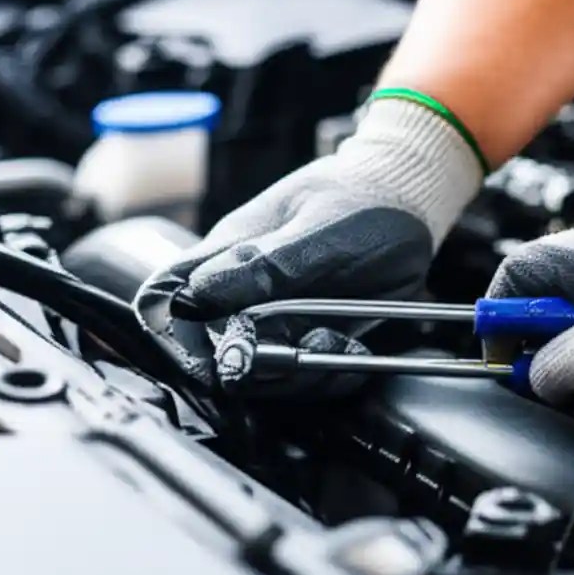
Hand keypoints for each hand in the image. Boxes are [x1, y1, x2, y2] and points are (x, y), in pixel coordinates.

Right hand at [135, 99, 482, 393]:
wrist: (407, 202)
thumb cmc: (356, 199)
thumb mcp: (314, 229)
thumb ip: (259, 265)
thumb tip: (196, 296)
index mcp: (222, 256)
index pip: (166, 302)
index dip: (176, 338)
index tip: (217, 352)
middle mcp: (240, 294)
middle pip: (212, 354)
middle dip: (251, 368)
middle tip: (298, 349)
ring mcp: (275, 319)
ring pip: (259, 373)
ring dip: (295, 375)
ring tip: (333, 343)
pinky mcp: (308, 337)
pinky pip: (301, 374)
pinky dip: (327, 374)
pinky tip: (352, 351)